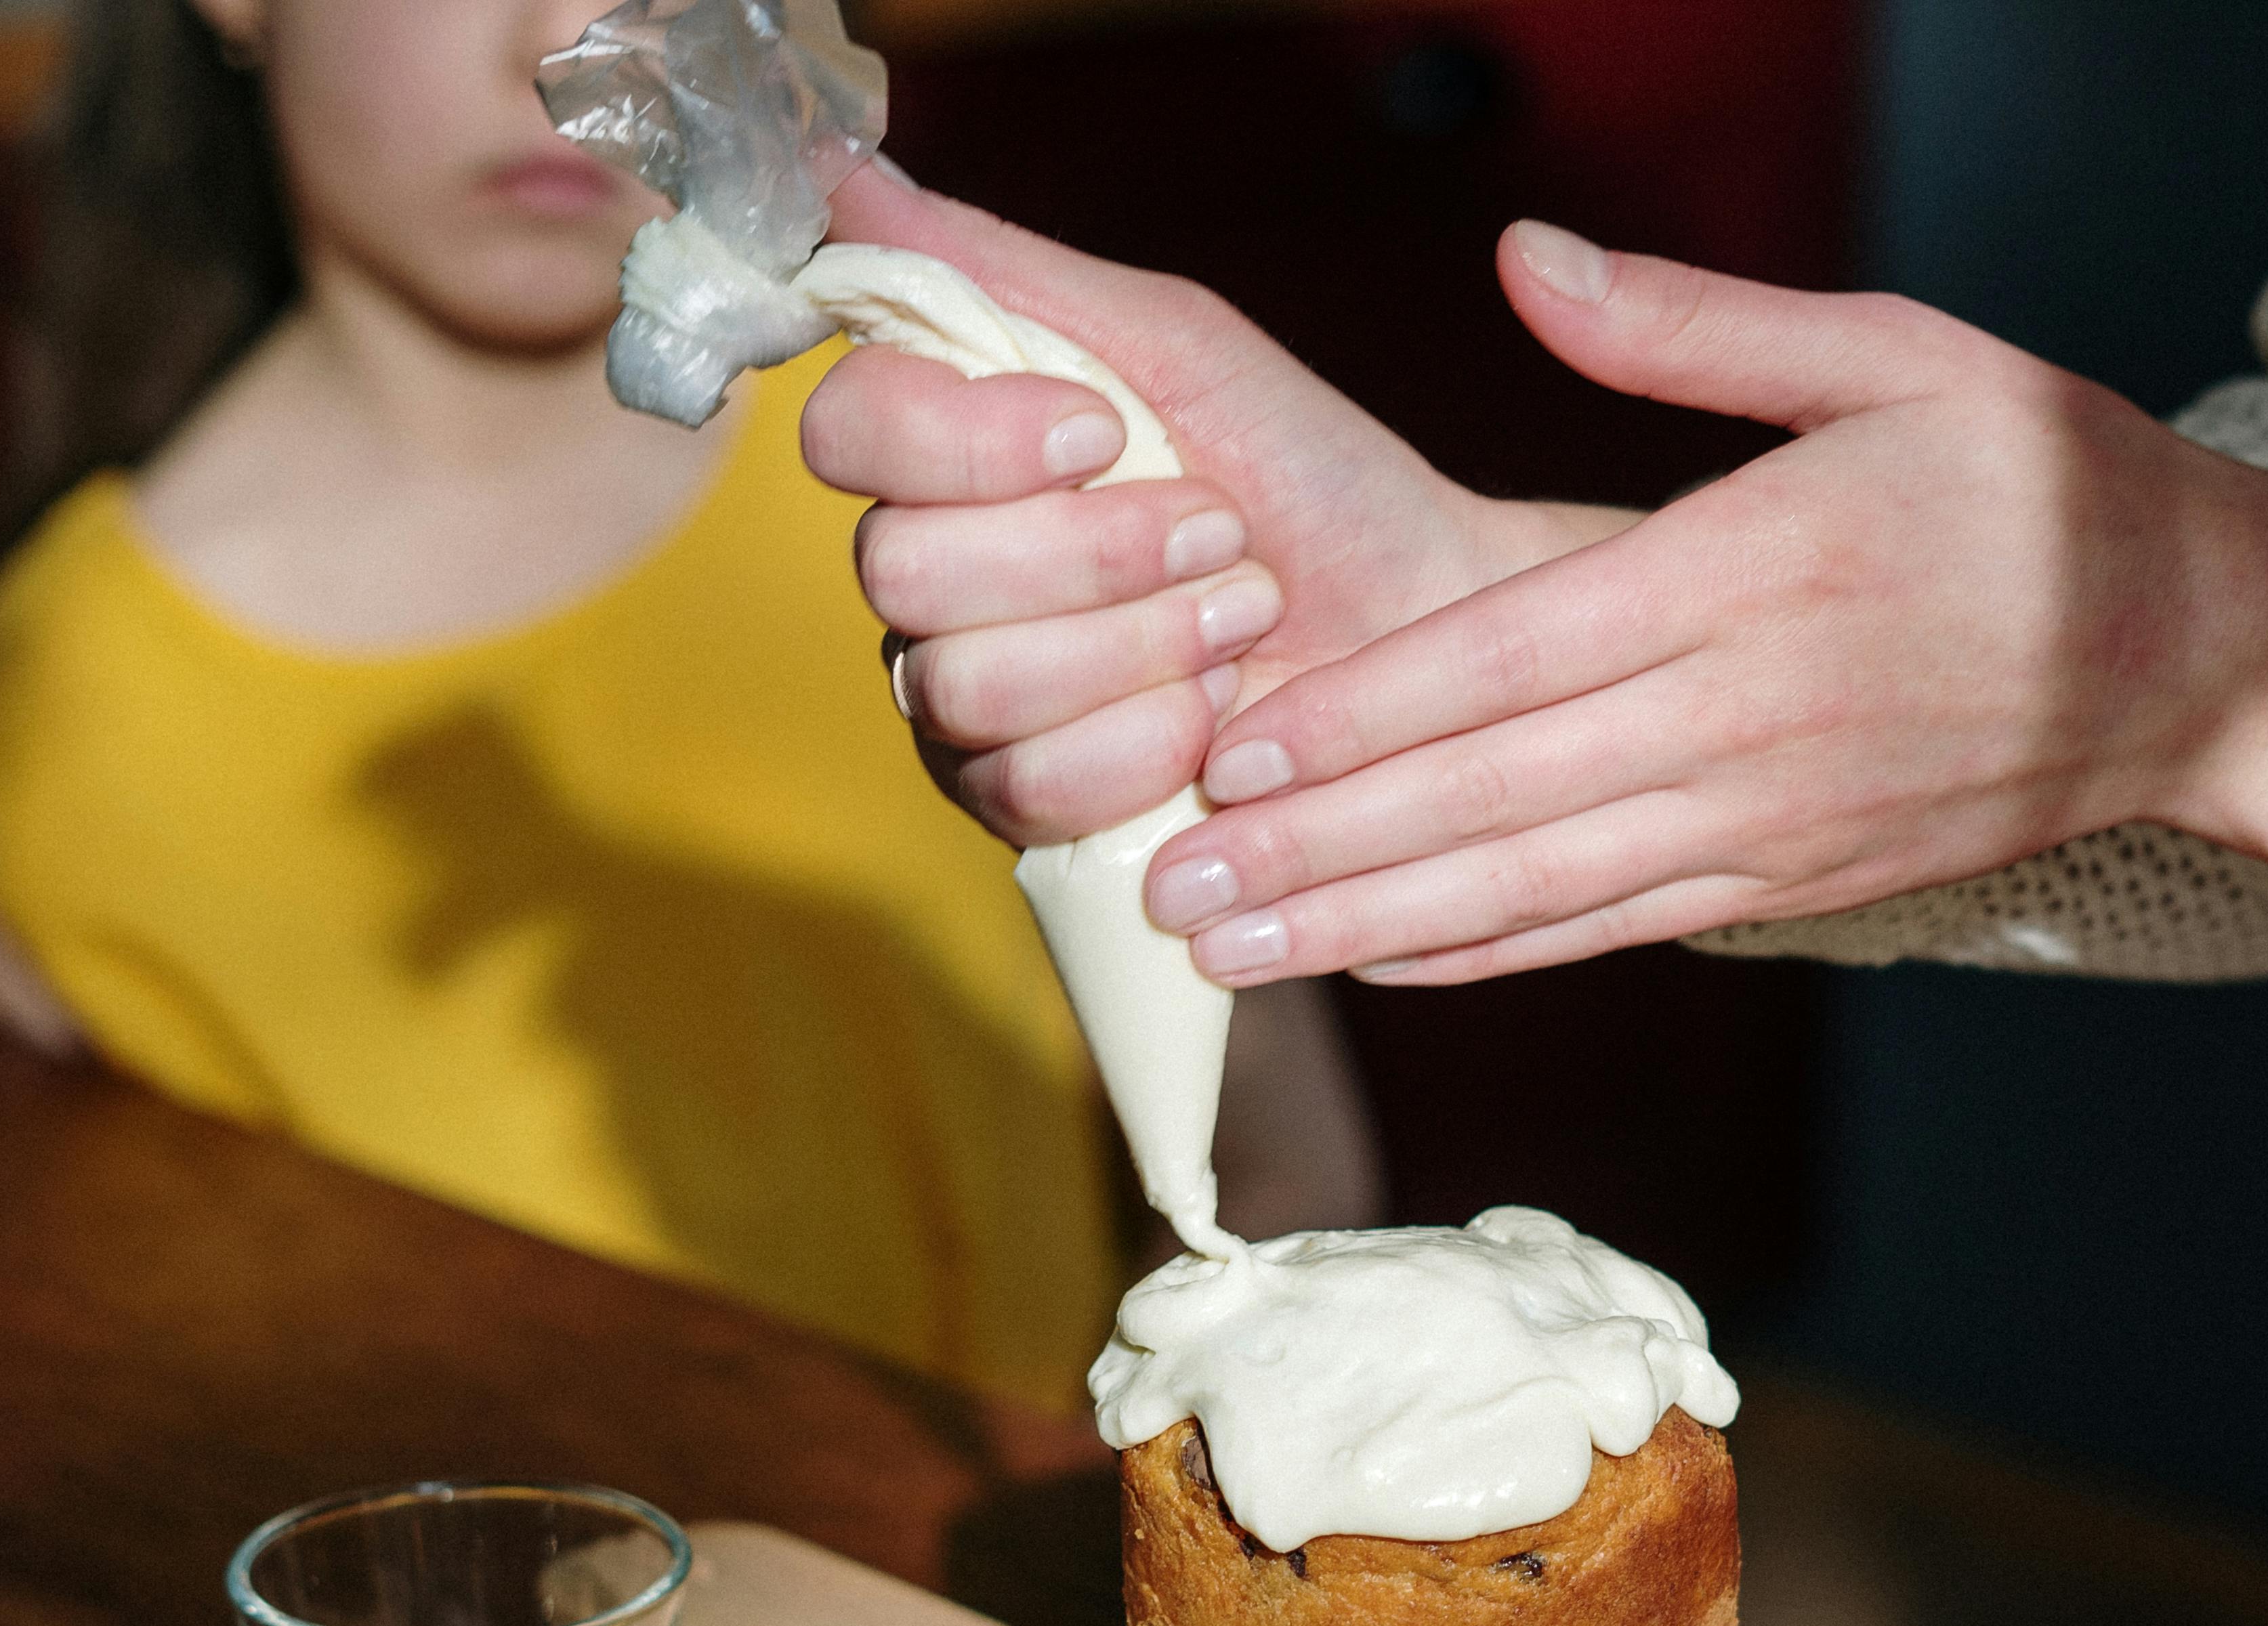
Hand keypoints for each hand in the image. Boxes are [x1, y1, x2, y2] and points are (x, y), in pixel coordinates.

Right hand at [802, 167, 1618, 849]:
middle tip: (1222, 533)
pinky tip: (1218, 717)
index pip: (850, 429)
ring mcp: (966, 703)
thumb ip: (1008, 272)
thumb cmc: (1311, 478)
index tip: (1102, 431)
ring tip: (1240, 618)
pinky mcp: (1022, 808)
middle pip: (904, 571)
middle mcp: (936, 576)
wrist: (1425, 629)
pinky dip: (1145, 743)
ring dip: (1133, 646)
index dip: (967, 440)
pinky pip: (1023, 785)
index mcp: (954, 451)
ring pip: (963, 685)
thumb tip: (842, 176)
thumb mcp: (1178, 344)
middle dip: (1089, 553)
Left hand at [1144, 225, 2267, 985]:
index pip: (1520, 656)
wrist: (2206, 652)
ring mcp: (1773, 820)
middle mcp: (1755, 718)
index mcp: (1760, 574)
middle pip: (1497, 796)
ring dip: (1371, 924)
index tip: (1229, 743)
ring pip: (1536, 888)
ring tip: (1228, 949)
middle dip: (1319, 849)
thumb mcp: (1898, 355)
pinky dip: (1487, 953)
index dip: (1364, 714)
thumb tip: (1524, 260)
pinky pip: (1611, 926)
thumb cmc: (2044, 480)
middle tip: (1167, 885)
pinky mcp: (1793, 883)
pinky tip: (1375, 964)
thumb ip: (1696, 326)